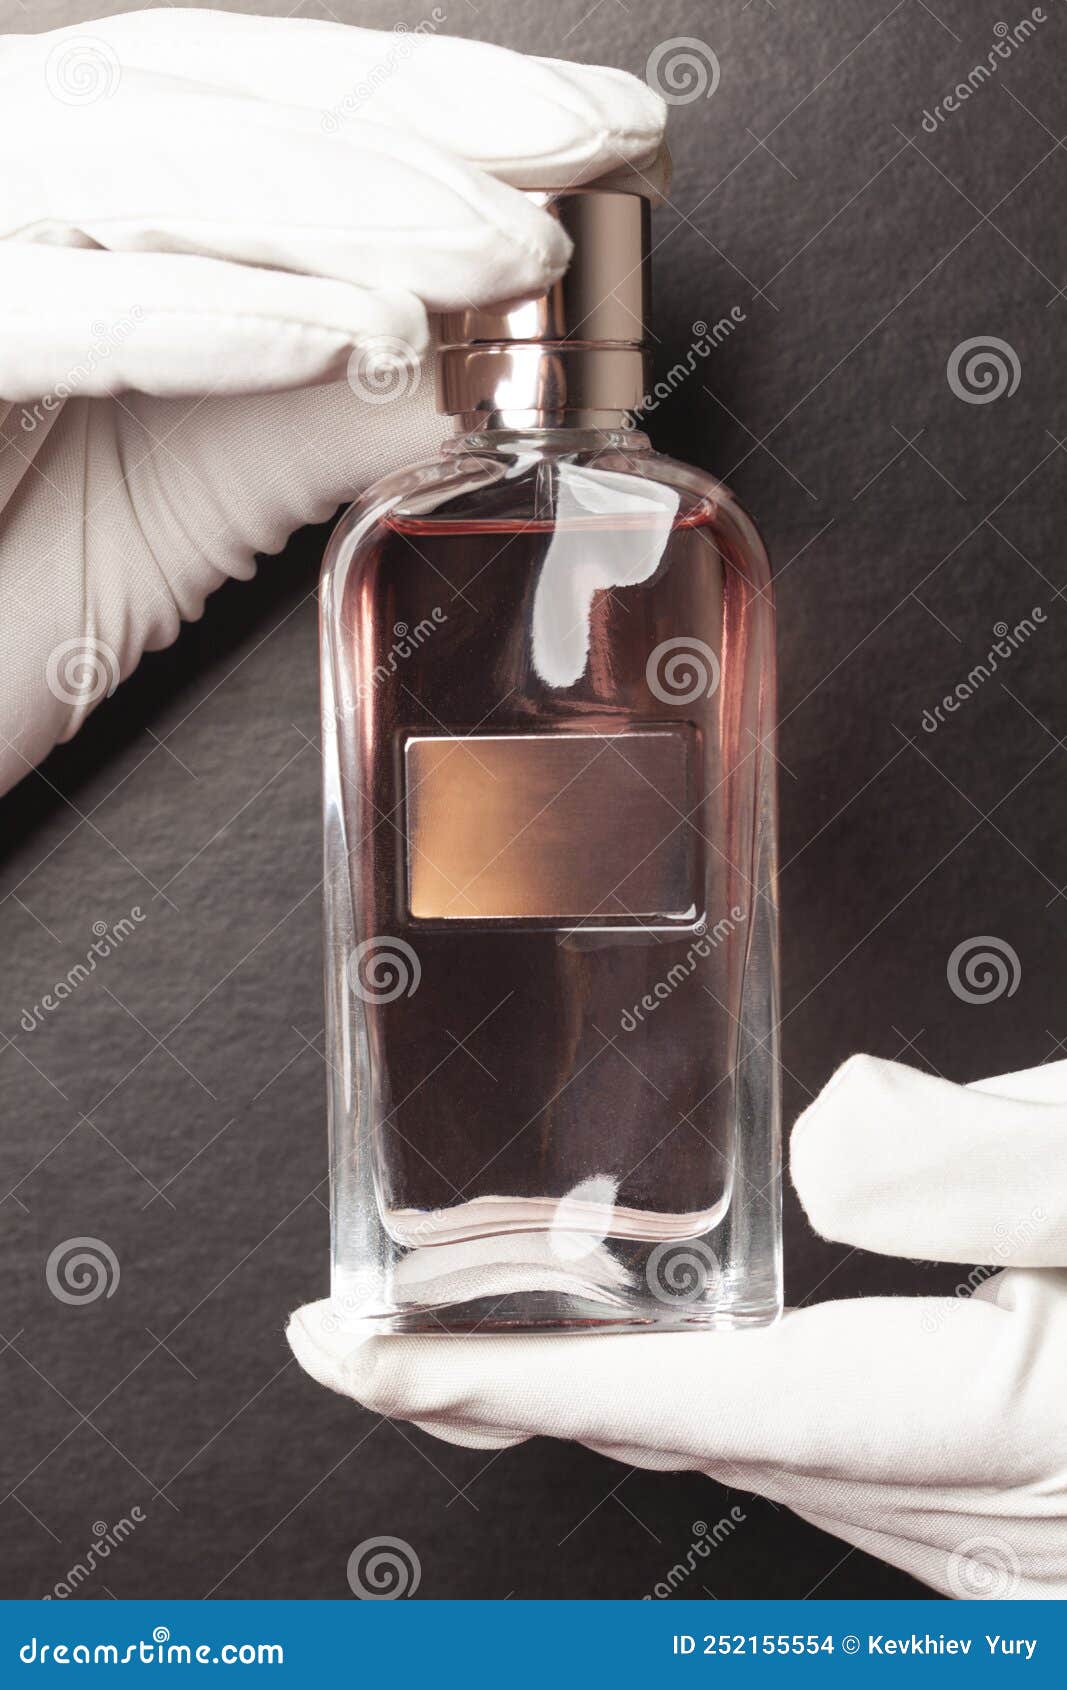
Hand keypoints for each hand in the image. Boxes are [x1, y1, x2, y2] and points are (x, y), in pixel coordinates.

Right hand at [0, 8, 662, 793]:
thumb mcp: (168, 508)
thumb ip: (294, 422)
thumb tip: (454, 365)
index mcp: (48, 209)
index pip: (250, 107)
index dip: (428, 105)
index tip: (598, 132)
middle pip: (201, 93)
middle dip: (414, 121)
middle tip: (590, 152)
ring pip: (130, 161)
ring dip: (340, 201)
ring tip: (500, 249)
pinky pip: (34, 309)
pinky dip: (197, 318)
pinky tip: (349, 330)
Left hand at [289, 1054, 1066, 1599]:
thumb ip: (993, 1163)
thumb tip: (835, 1141)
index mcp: (984, 1426)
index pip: (681, 1404)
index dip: (500, 1382)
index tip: (355, 1355)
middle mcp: (968, 1521)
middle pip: (692, 1450)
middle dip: (518, 1402)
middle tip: (373, 1349)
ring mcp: (995, 1547)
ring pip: (755, 1468)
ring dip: (617, 1409)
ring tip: (482, 1355)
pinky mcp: (1017, 1531)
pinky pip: (833, 1471)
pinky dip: (731, 1418)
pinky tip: (695, 1375)